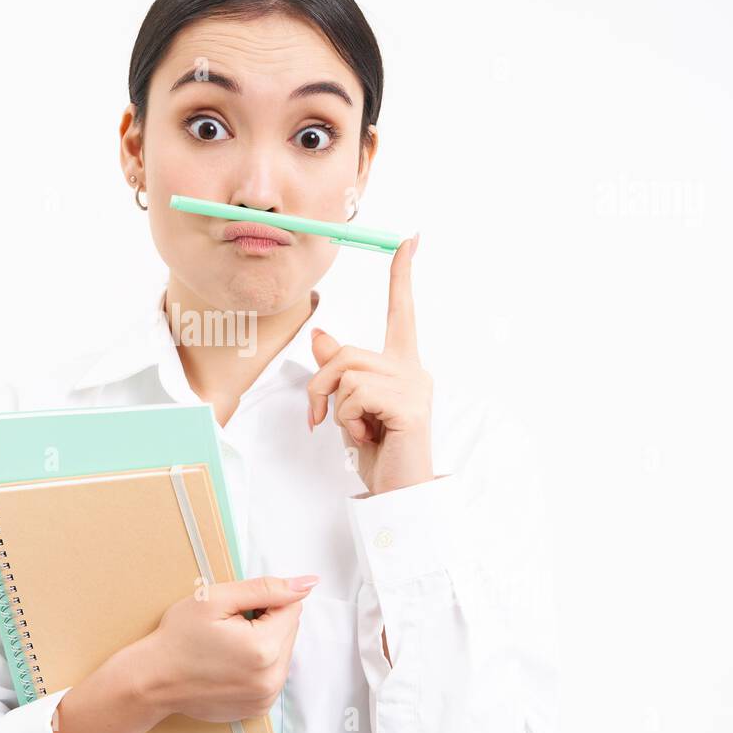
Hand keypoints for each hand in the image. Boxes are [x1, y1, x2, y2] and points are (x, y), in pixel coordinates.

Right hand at [132, 575, 317, 722]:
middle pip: (290, 630)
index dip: (263, 601)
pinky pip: (272, 674)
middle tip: (228, 626)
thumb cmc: (179, 637)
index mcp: (265, 648)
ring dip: (263, 642)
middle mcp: (272, 678)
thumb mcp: (217, 599)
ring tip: (227, 645)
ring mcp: (266, 697)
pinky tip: (230, 663)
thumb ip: (266, 588)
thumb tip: (307, 583)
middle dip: (265, 621)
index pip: (291, 607)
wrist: (153, 680)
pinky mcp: (258, 708)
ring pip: (283, 651)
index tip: (236, 610)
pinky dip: (257, 664)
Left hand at [307, 233, 434, 494]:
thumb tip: (320, 336)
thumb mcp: (350, 407)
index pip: (401, 312)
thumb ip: (338, 372)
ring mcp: (413, 386)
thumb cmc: (379, 451)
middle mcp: (412, 369)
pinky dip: (347, 420)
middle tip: (319, 418)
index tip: (410, 239)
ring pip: (344, 373)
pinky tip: (368, 437)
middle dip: (319, 387)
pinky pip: (354, 396)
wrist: (399, 493)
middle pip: (344, 353)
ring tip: (355, 430)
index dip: (402, 275)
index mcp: (402, 365)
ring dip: (332, 407)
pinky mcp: (407, 404)